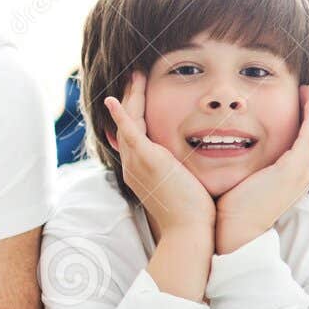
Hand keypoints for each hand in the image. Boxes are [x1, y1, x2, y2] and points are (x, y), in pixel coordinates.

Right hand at [103, 71, 215, 236]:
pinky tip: (115, 100)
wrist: (188, 231)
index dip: (134, 116)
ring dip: (129, 98)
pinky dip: (121, 115)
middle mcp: (133, 165)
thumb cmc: (193, 215)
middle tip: (134, 79)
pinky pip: (129, 132)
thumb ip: (181, 172)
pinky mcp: (147, 159)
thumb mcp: (184, 188)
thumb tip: (191, 165)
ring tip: (135, 78)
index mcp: (141, 171)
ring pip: (128, 123)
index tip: (139, 99)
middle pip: (126, 126)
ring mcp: (136, 162)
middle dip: (130, 101)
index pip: (133, 137)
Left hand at [215, 85, 308, 253]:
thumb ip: (248, 166)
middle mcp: (301, 177)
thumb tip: (229, 149)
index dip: (308, 124)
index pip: (307, 146)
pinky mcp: (291, 172)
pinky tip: (308, 104)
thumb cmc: (230, 209)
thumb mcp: (245, 182)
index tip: (301, 104)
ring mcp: (299, 175)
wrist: (231, 231)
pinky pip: (308, 138)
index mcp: (291, 179)